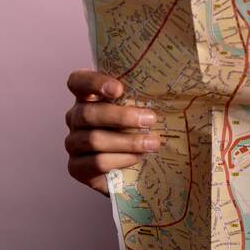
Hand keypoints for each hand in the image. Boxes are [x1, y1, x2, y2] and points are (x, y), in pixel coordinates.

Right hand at [64, 69, 160, 196]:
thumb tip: (176, 85)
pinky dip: (120, 160)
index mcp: (88, 96)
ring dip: (128, 141)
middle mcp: (76, 118)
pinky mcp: (76, 167)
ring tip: (153, 143)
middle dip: (121, 116)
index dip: (94, 82)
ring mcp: (73, 143)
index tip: (119, 89)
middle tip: (150, 119)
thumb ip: (145, 96)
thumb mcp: (142, 108)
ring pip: (93, 140)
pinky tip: (138, 158)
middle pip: (87, 113)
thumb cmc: (140, 129)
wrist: (136, 168)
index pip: (78, 81)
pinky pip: (96, 162)